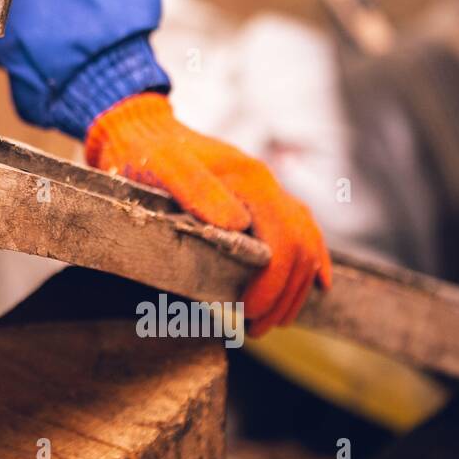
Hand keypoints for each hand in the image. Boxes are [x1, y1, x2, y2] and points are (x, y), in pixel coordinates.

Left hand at [86, 92, 330, 335]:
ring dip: (296, 287)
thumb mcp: (162, 167)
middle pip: (301, 248)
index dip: (273, 283)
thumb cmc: (146, 152)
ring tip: (271, 320)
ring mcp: (267, 191)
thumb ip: (197, 189)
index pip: (283, 241)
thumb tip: (236, 224)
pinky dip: (312, 261)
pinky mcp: (260, 199)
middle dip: (285, 295)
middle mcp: (268, 185)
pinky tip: (317, 285)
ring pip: (306, 243)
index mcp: (251, 180)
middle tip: (258, 329)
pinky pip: (302, 231)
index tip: (248, 312)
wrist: (141, 129)